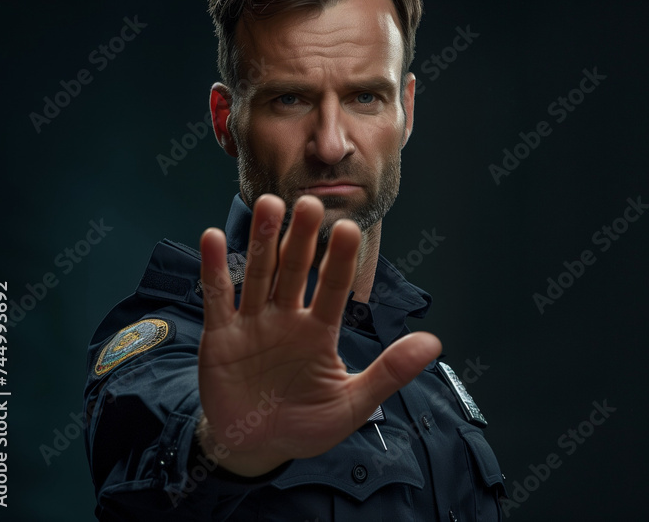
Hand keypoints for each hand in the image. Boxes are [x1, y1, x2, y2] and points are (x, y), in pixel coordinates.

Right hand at [196, 194, 441, 476]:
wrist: (253, 447)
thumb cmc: (306, 425)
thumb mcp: (353, 404)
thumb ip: (389, 372)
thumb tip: (434, 343)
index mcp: (319, 332)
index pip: (332, 288)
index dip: (338, 260)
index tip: (349, 228)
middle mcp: (286, 319)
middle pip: (294, 271)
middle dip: (301, 238)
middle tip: (310, 202)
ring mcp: (252, 323)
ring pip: (258, 275)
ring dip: (262, 242)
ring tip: (269, 206)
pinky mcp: (220, 336)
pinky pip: (217, 298)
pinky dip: (214, 270)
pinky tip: (213, 237)